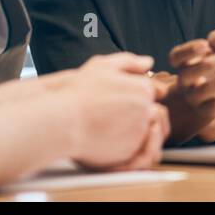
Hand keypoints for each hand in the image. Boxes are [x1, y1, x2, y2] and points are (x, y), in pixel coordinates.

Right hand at [65, 52, 165, 168]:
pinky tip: (108, 137)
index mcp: (143, 88)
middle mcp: (147, 110)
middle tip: (113, 113)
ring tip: (110, 126)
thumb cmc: (79, 93)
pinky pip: (135, 148)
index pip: (152, 91)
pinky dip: (125, 143)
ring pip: (145, 130)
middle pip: (151, 110)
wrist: (62, 123)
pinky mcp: (131, 152)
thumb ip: (129, 61)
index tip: (118, 97)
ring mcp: (140, 132)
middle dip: (137, 111)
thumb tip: (148, 63)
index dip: (135, 93)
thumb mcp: (103, 66)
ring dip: (133, 127)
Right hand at [162, 30, 214, 144]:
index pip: (175, 57)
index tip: (206, 45)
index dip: (189, 50)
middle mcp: (185, 81)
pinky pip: (214, 108)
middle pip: (185, 77)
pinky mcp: (208, 110)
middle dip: (205, 66)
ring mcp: (195, 97)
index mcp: (184, 63)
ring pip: (199, 94)